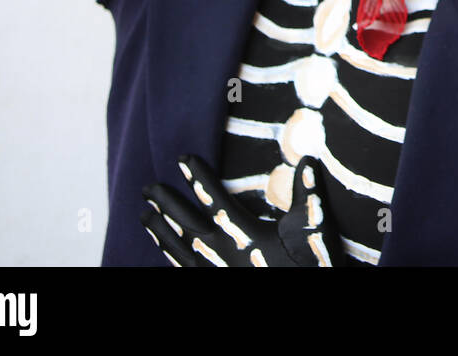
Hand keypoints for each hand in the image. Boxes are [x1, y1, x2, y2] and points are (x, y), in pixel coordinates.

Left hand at [140, 154, 340, 266]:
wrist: (303, 299)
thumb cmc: (309, 266)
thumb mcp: (313, 229)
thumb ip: (308, 194)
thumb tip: (308, 160)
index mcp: (244, 234)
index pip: (214, 198)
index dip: (198, 177)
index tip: (182, 159)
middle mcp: (221, 253)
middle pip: (186, 223)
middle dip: (166, 203)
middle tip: (147, 187)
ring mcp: (212, 272)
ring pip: (178, 248)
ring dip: (159, 230)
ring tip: (144, 215)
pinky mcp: (211, 283)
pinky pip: (183, 269)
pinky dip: (170, 257)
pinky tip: (165, 252)